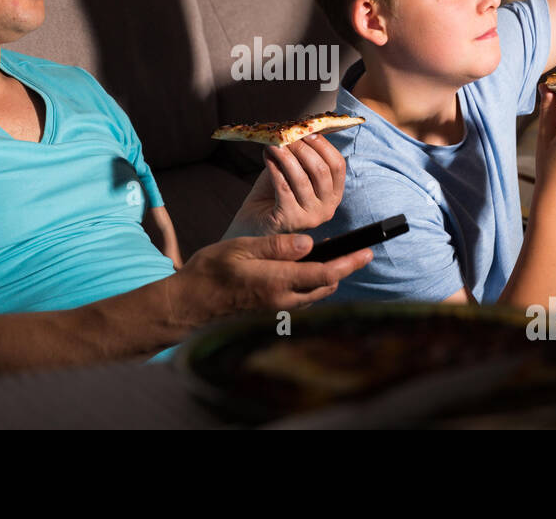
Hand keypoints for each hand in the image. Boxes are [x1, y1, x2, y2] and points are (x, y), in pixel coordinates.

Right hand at [175, 233, 372, 321]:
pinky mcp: (271, 312)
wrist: (189, 305)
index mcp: (277, 281)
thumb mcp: (242, 248)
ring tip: (333, 256)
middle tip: (355, 251)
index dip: (349, 263)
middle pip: (325, 286)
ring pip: (315, 295)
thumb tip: (310, 243)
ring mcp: (277, 310)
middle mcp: (282, 300)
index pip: (324, 273)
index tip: (367, 252)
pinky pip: (301, 299)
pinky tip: (306, 270)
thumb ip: (278, 246)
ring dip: (328, 278)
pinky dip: (311, 285)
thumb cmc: (210, 272)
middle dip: (344, 270)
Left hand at [223, 134, 346, 237]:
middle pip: (321, 170)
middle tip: (285, 136)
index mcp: (334, 195)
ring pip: (301, 178)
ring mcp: (311, 217)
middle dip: (302, 148)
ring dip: (286, 156)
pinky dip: (274, 168)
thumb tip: (299, 128)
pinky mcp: (291, 220)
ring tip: (273, 144)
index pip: (338, 165)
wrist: (253, 224)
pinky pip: (283, 187)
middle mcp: (328, 208)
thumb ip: (300, 156)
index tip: (306, 132)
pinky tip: (267, 157)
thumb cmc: (273, 195)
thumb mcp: (292, 173)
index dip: (323, 145)